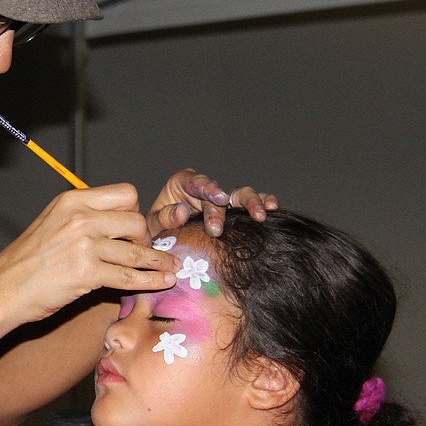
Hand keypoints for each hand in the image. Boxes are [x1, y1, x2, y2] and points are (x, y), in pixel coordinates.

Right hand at [0, 184, 178, 327]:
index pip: (125, 193)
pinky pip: (129, 276)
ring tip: (171, 268)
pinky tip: (162, 283)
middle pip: (136, 220)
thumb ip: (83, 217)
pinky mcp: (87, 273)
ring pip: (137, 249)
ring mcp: (84, 244)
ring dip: (158, 261)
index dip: (135, 211)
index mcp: (72, 200)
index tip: (134, 228)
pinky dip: (150, 281)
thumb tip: (119, 224)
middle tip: (145, 251)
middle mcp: (80, 217)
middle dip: (146, 237)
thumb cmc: (26, 261)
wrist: (2, 289)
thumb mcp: (52, 223)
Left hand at [146, 168, 277, 236]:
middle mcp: (205, 188)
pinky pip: (248, 206)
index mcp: (182, 183)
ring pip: (239, 195)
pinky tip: (272, 207)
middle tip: (218, 229)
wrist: (165, 243)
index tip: (217, 197)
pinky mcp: (233, 212)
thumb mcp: (153, 224)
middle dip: (221, 210)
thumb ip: (165, 217)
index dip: (208, 188)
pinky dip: (261, 204)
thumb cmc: (157, 230)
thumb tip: (181, 211)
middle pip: (219, 192)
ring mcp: (221, 200)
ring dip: (251, 204)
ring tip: (261, 215)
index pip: (195, 182)